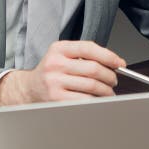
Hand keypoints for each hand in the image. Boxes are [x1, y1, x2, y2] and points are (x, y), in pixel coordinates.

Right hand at [0, 40, 126, 105]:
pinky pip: (84, 99)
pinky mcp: (56, 98)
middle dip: (110, 75)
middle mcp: (55, 63)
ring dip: (106, 90)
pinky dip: (96, 100)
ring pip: (91, 85)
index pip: (89, 48)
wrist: (29, 88)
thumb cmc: (51, 71)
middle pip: (93, 68)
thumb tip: (114, 63)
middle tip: (114, 79)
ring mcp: (54, 81)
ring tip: (108, 91)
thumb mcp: (63, 55)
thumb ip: (85, 55)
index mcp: (59, 48)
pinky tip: (97, 99)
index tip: (119, 63)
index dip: (108, 56)